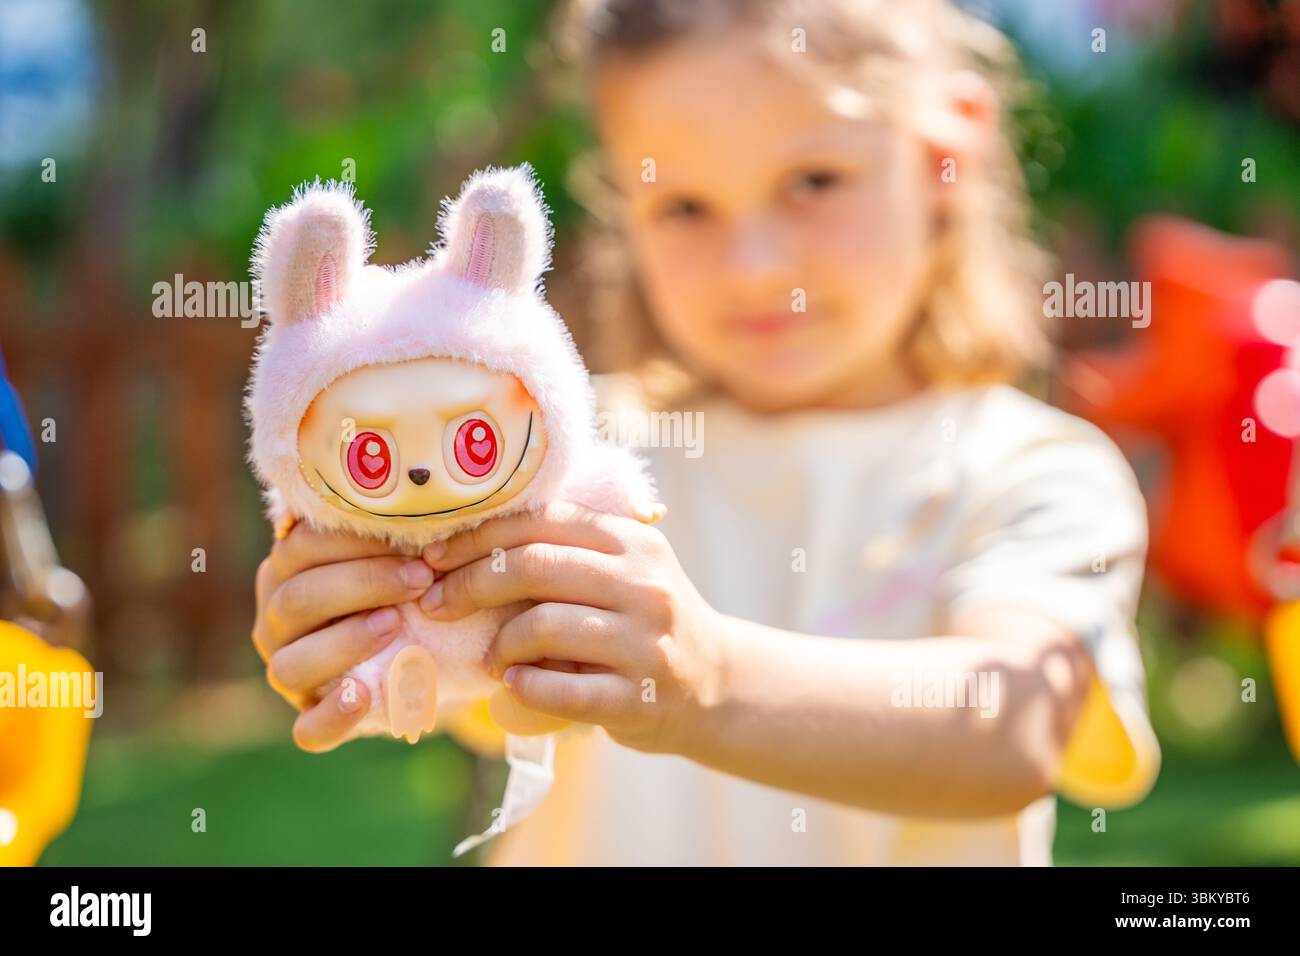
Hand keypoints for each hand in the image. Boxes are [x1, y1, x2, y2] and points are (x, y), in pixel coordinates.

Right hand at [251, 522, 434, 751]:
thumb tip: (424, 498)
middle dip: (362, 584)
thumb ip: (393, 534)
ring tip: (394, 625)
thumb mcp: (396, 554)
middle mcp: (277, 620)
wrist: (425, 653)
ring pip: (293, 663)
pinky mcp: (312, 719)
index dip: (353, 541)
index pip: (303, 547)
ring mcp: (289, 673)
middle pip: (299, 599)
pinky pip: (308, 729)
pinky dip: (333, 716)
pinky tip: (363, 696)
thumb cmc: (406, 588)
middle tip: (419, 579)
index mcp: (289, 571)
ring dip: (345, 642)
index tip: (408, 536)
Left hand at [419, 502, 725, 753]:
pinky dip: (523, 687)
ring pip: (543, 625)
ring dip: (499, 644)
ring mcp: (645, 642)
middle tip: (435, 604)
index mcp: (632, 541)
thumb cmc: (642, 621)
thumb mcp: (623, 570)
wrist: (714, 683)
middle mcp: (644, 583)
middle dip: (470, 584)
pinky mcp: (640, 697)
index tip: (434, 557)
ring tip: (491, 657)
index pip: (541, 521)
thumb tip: (461, 545)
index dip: (477, 537)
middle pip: (534, 566)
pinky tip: (514, 684)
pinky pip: (560, 690)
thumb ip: (565, 550)